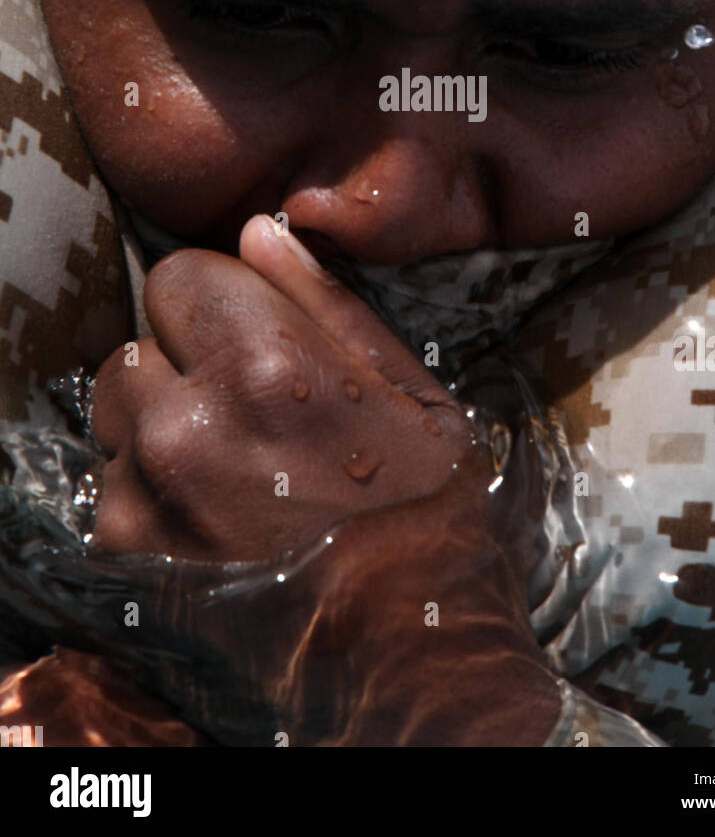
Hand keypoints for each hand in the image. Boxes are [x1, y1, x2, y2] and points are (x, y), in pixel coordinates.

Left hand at [87, 217, 561, 744]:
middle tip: (254, 411)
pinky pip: (112, 472)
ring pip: (118, 402)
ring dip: (161, 414)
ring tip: (234, 460)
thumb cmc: (428, 516)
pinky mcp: (124, 548)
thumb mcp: (414, 394)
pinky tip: (212, 505)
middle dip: (187, 357)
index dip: (226, 302)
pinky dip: (148, 477)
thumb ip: (326, 302)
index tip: (263, 340)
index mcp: (266, 368)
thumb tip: (259, 230)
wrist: (409, 657)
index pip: (181, 274)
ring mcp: (146, 496)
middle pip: (140, 336)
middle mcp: (186, 427)